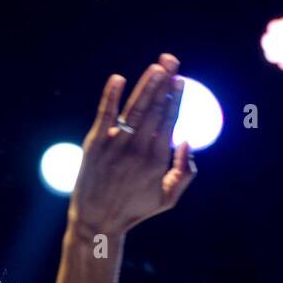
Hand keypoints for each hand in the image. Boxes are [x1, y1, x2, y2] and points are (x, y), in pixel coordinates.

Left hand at [68, 53, 196, 236]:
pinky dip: (111, 96)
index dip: (175, 99)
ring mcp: (115, 147)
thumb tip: (187, 141)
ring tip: (156, 66)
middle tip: (171, 61)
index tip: (180, 80)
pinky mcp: (94, 145)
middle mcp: (138, 151)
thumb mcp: (168, 198)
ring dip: (146, 86)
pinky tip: (118, 79)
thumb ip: (185, 172)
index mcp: (157, 161)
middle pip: (154, 110)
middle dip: (164, 83)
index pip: (169, 121)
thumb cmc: (134, 209)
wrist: (97, 222)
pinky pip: (105, 116)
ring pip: (134, 109)